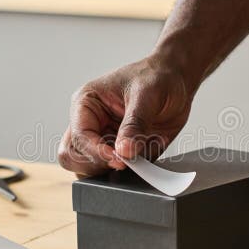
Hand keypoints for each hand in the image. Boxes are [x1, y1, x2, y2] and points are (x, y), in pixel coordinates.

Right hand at [58, 55, 193, 176]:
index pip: (79, 137)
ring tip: (138, 156)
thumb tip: (123, 151)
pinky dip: (131, 171)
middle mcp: (90, 124)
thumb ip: (135, 124)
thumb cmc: (156, 77)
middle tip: (124, 162)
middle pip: (72, 157)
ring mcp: (104, 140)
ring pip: (89, 169)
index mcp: (86, 104)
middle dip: (96, 164)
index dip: (97, 152)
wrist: (177, 80)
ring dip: (111, 170)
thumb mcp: (147, 94)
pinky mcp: (121, 152)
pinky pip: (117, 171)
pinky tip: (147, 154)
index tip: (120, 159)